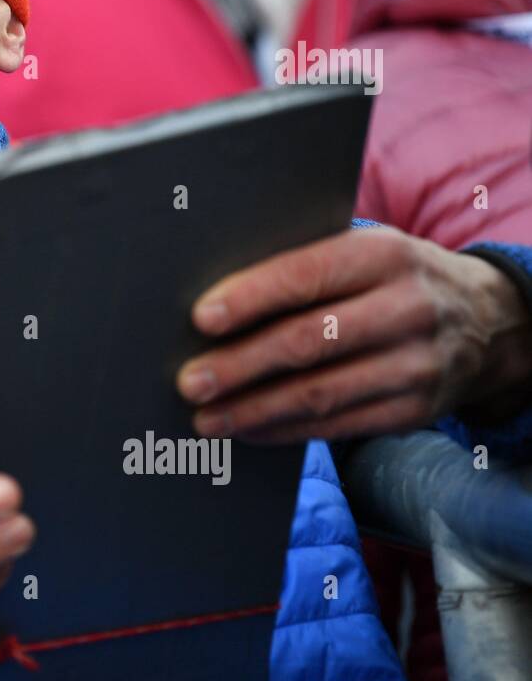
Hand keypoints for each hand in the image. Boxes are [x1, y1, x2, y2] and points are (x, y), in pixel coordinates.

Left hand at [175, 226, 531, 443]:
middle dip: (240, 365)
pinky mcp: (415, 409)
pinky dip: (285, 430)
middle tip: (190, 381)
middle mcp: (406, 308)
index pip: (306, 275)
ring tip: (206, 417)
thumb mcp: (365, 250)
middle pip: (309, 342)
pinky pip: (339, 425)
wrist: (489, 321)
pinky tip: (246, 430)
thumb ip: (304, 264)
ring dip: (253, 410)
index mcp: (384, 255)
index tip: (202, 319)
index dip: (251, 298)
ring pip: (321, 394)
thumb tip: (216, 298)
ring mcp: (416, 364)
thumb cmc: (391, 278)